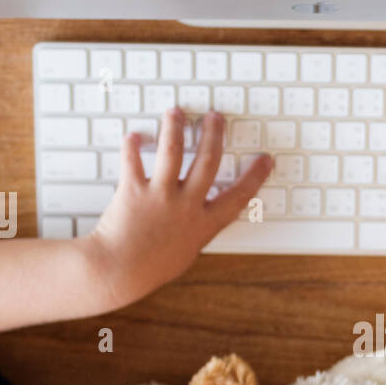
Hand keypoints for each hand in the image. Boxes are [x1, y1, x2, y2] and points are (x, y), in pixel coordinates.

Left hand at [85, 109, 272, 305]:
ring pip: (173, 152)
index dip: (255, 176)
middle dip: (215, 134)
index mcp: (204, 224)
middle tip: (216, 118)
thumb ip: (194, 231)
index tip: (265, 160)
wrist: (120, 272)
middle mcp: (186, 206)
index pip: (238, 196)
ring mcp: (161, 196)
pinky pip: (133, 161)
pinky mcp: (134, 191)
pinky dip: (132, 146)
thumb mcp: (184, 254)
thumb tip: (198, 220)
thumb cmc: (150, 269)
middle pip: (208, 161)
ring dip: (176, 128)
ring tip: (177, 112)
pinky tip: (133, 136)